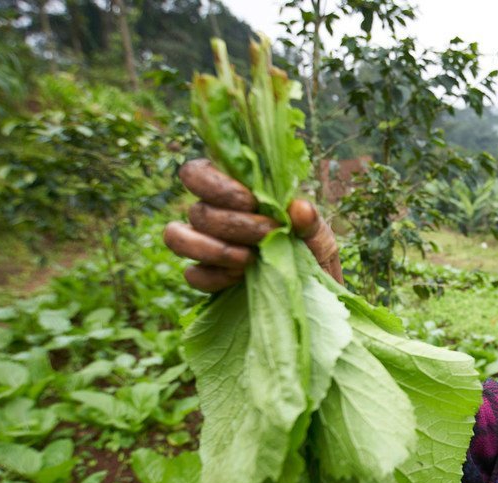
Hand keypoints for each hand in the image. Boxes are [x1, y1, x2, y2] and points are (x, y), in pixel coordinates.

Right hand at [163, 159, 342, 291]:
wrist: (316, 296)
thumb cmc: (314, 255)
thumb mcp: (321, 237)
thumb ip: (311, 222)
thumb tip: (299, 208)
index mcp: (237, 192)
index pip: (199, 172)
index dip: (215, 185)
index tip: (250, 202)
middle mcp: (215, 215)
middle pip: (196, 210)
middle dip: (233, 225)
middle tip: (268, 234)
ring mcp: (207, 246)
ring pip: (177, 237)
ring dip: (212, 249)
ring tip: (248, 260)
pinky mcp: (208, 277)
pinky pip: (192, 275)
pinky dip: (214, 277)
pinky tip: (241, 278)